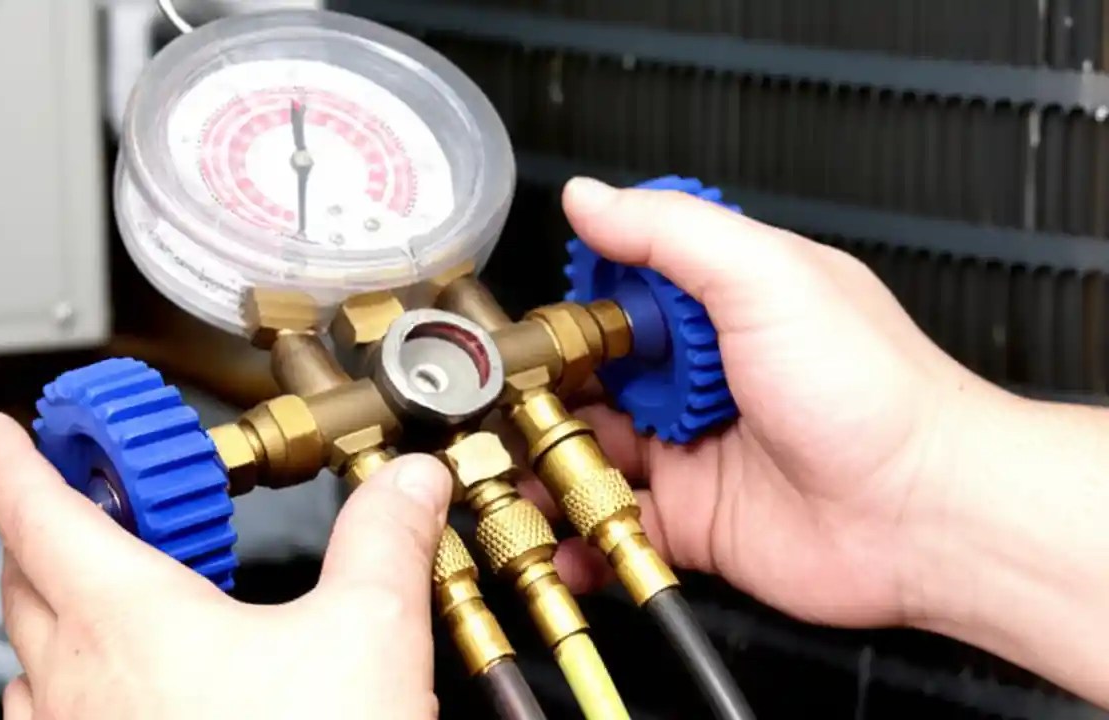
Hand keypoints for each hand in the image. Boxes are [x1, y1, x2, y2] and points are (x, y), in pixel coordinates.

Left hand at [0, 411, 450, 719]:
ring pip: (30, 655)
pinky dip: (69, 679)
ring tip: (113, 586)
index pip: (36, 513)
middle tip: (91, 496)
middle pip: (25, 578)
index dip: (14, 457)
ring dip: (54, 605)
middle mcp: (78, 684)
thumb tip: (406, 485)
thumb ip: (383, 542)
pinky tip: (125, 689)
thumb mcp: (369, 634)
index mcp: (127, 622)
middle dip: (44, 522)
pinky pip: (50, 718)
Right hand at [540, 177, 992, 627]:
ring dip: (546, 463)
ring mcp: (694, 450)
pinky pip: (615, 524)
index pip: (617, 299)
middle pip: (593, 380)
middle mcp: (702, 379)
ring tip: (507, 472)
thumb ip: (670, 233)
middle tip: (496, 410)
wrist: (928, 514)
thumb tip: (590, 198)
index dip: (568, 316)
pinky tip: (558, 535)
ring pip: (592, 452)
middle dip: (540, 394)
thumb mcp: (765, 277)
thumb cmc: (872, 392)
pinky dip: (578, 535)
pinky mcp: (694, 521)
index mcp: (721, 308)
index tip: (524, 335)